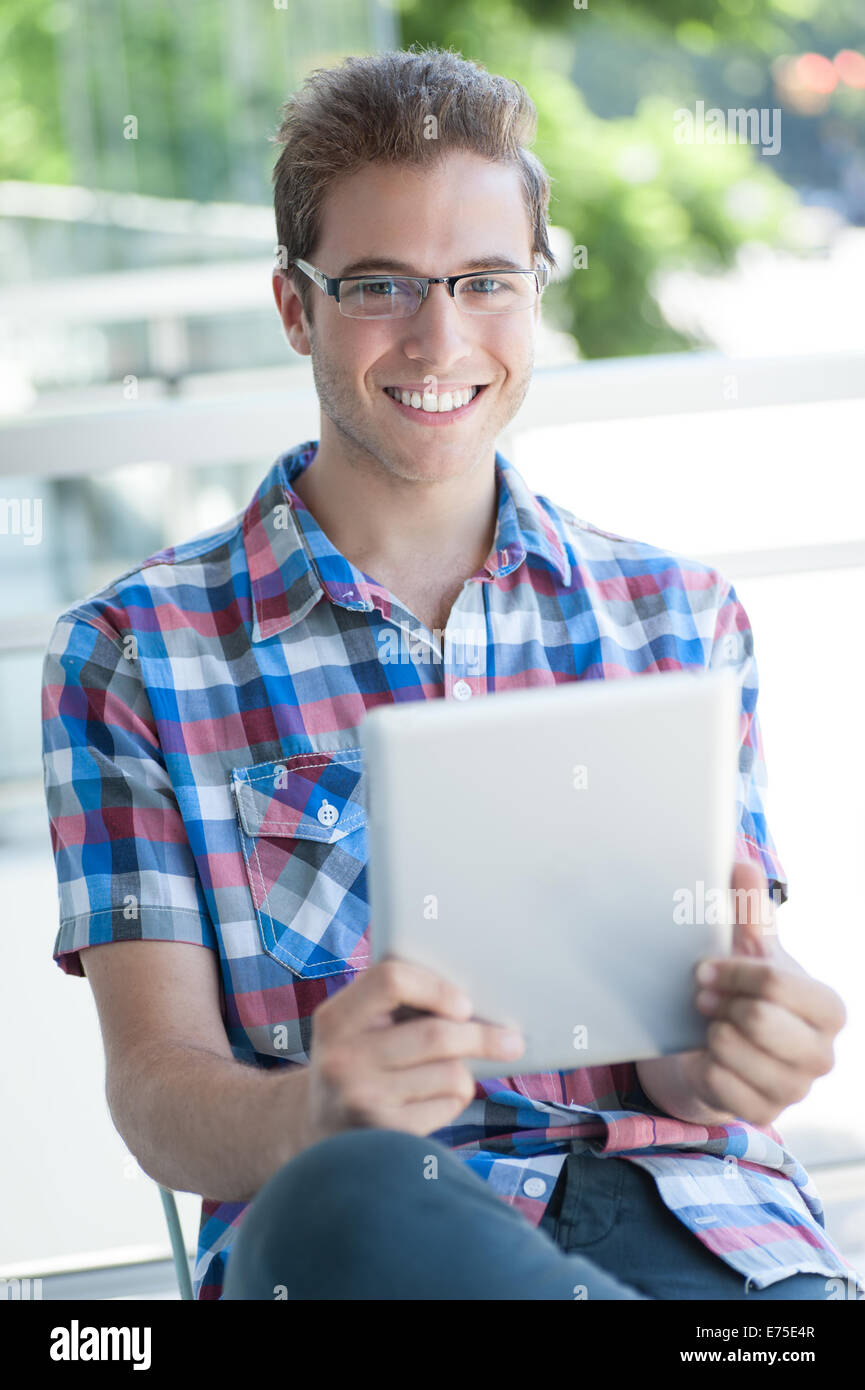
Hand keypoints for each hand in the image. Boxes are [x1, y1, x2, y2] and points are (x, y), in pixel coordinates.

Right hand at [301, 958, 525, 1147]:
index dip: (436, 988)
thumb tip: (476, 1000)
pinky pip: (447, 1107)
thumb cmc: (357, 1061)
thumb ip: (396, 1003)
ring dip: (462, 1072)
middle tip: (513, 1041)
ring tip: (442, 1075)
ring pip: (450, 1074)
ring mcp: (361, 1101)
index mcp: (335, 1018)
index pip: (391, 980)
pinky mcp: (385, 1136)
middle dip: (482, 1037)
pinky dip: (452, 1101)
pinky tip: (429, 1103)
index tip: (464, 1004)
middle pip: (436, 1035)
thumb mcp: (356, 1025)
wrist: (317, 1129)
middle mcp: (342, 1059)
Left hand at [638, 861, 846, 1126]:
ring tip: (709, 1025)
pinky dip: (704, 1066)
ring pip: (735, 1052)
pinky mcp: (765, 1115)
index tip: (704, 969)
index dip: (733, 973)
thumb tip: (742, 864)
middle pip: (758, 1019)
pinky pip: (721, 1086)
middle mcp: (822, 1053)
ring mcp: (796, 1090)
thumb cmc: (743, 994)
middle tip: (702, 998)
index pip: (776, 983)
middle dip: (720, 1004)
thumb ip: (751, 909)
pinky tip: (707, 1056)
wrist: (721, 1049)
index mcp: (828, 1008)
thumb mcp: (748, 951)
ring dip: (711, 1033)